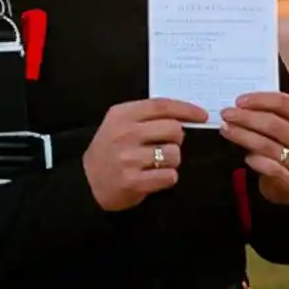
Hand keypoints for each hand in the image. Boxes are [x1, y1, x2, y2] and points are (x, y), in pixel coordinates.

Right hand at [82, 98, 208, 211]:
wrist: (86, 182)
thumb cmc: (108, 151)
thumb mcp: (118, 124)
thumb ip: (145, 116)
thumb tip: (184, 114)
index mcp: (121, 115)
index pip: (162, 106)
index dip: (186, 109)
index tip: (201, 115)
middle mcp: (124, 133)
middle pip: (173, 129)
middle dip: (177, 139)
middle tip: (166, 145)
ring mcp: (128, 158)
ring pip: (174, 154)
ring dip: (172, 161)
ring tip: (157, 163)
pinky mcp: (133, 181)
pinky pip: (169, 176)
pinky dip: (167, 178)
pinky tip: (154, 177)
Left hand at [220, 92, 288, 204]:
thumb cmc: (285, 148)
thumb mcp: (286, 129)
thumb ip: (270, 114)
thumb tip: (240, 104)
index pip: (286, 104)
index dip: (260, 100)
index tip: (238, 101)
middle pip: (274, 124)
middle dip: (246, 117)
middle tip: (226, 114)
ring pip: (268, 145)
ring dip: (243, 136)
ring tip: (226, 130)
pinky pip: (270, 168)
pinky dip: (256, 161)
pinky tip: (246, 157)